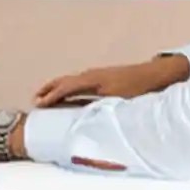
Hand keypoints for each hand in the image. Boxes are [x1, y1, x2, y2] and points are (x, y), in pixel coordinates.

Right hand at [33, 55, 189, 106]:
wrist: (154, 74)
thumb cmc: (137, 88)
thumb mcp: (118, 100)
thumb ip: (100, 106)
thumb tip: (84, 115)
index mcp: (93, 79)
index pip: (66, 87)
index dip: (52, 96)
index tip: (39, 104)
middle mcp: (92, 74)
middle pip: (65, 80)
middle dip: (49, 89)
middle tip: (35, 99)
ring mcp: (96, 74)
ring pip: (70, 79)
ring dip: (57, 87)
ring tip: (45, 95)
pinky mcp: (101, 77)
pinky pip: (77, 81)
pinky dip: (67, 86)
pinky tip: (67, 92)